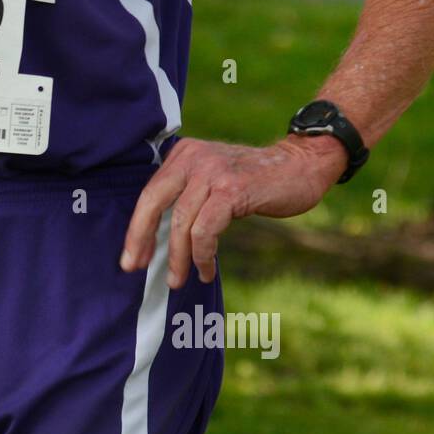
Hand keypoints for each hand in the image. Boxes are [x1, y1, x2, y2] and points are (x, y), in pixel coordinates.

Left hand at [121, 135, 347, 288]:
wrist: (302, 164)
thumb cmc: (256, 179)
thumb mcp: (213, 177)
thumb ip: (187, 195)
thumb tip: (156, 236)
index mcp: (184, 154)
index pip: (150, 193)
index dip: (137, 227)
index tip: (131, 257)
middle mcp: (193, 158)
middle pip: (153, 202)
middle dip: (140, 239)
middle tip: (135, 268)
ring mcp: (212, 172)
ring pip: (180, 222)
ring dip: (178, 257)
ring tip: (179, 279)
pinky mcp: (232, 189)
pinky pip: (204, 230)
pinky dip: (202, 255)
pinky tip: (206, 270)